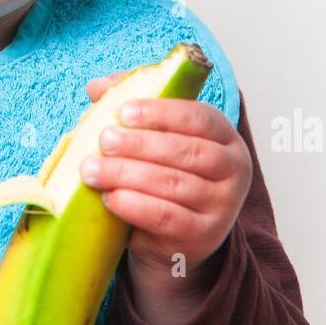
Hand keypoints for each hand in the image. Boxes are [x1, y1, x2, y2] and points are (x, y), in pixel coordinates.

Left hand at [82, 70, 251, 299]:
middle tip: (103, 140)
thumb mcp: (155, 138)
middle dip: (140, 144)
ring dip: (128, 175)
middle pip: (187, 152)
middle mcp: (233, 169)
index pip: (200, 118)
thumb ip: (133, 106)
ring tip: (92, 170)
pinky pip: (168, 218)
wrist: (175, 237)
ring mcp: (222, 206)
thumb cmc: (164, 174)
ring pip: (174, 184)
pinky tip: (110, 198)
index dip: (162, 113)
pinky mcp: (204, 237)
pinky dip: (135, 206)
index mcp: (225, 136)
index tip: (124, 112)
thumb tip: (98, 87)